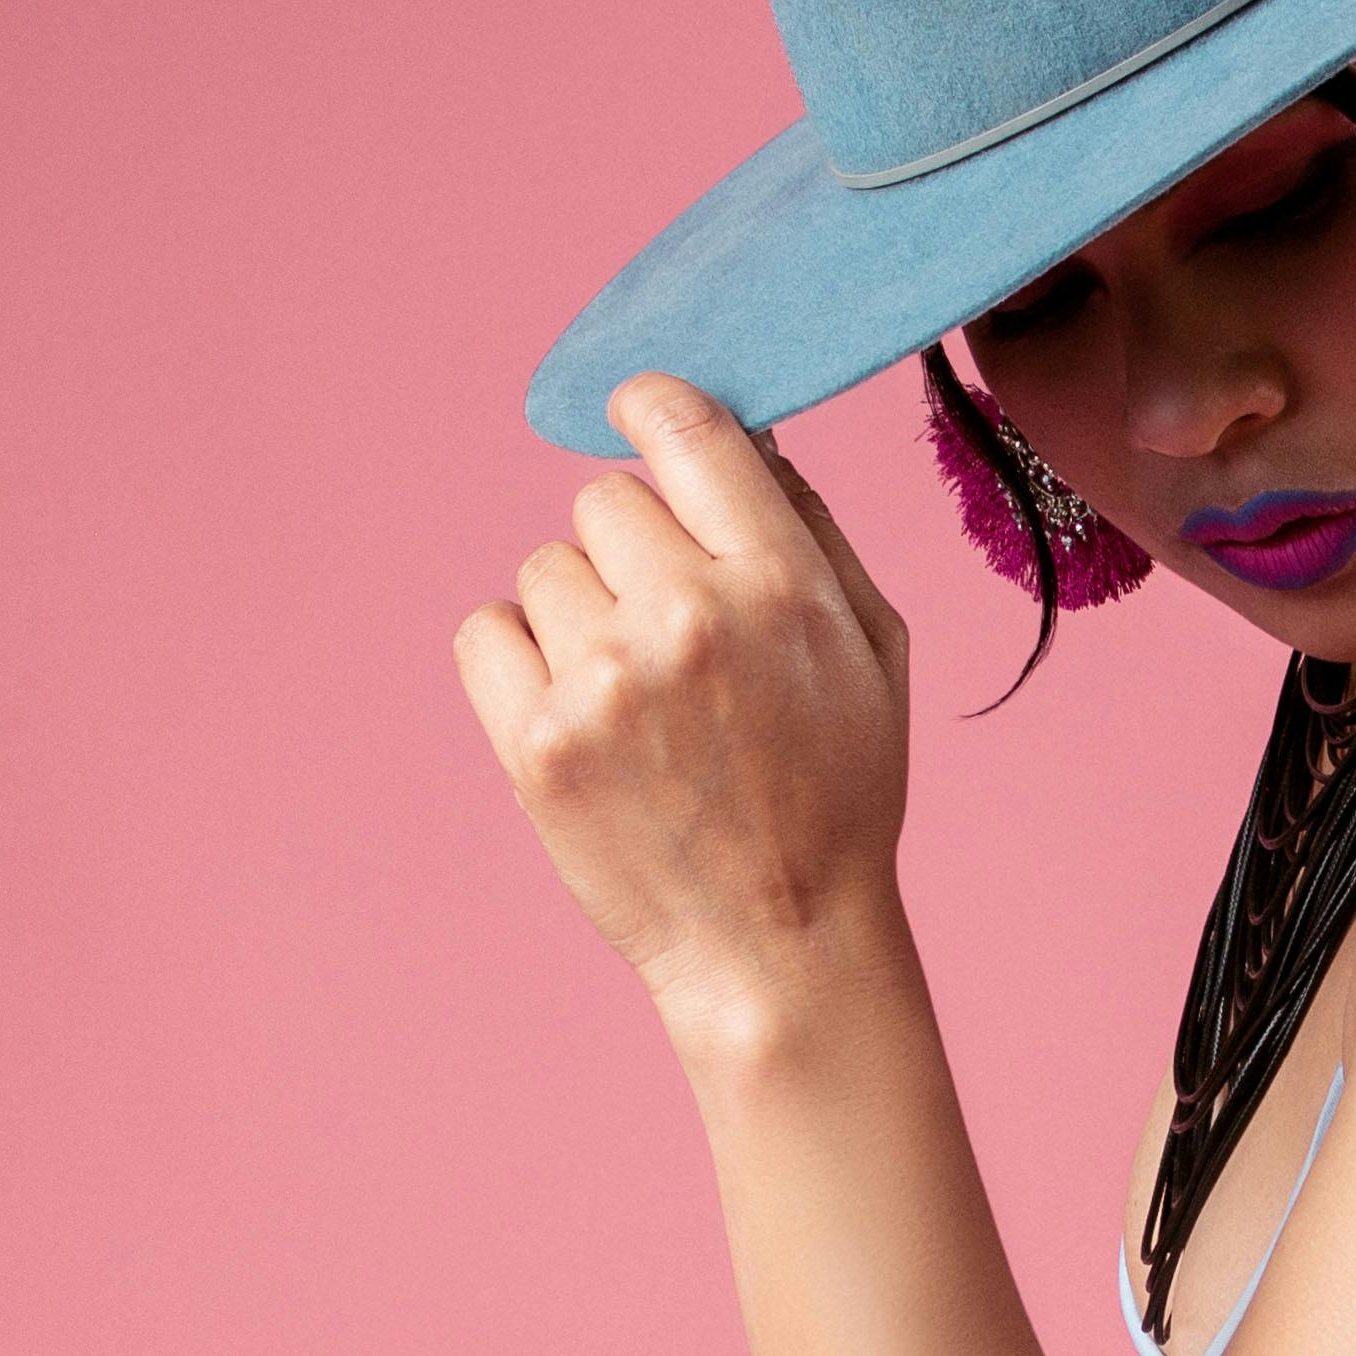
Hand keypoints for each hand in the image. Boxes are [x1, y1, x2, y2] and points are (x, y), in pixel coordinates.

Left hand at [454, 375, 918, 1051]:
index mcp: (779, 584)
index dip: (648, 408)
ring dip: (577, 615)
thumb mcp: (871, 652)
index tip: (635, 416)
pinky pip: (485, 632)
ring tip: (634, 698)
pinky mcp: (536, 744)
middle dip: (630, 551)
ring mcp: (603, 683)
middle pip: (602, 499)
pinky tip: (577, 714)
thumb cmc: (835, 797)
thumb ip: (809, 531)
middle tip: (671, 637)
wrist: (778, 947)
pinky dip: (517, 662)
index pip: (681, 425)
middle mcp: (687, 618)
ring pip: (544, 568)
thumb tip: (740, 436)